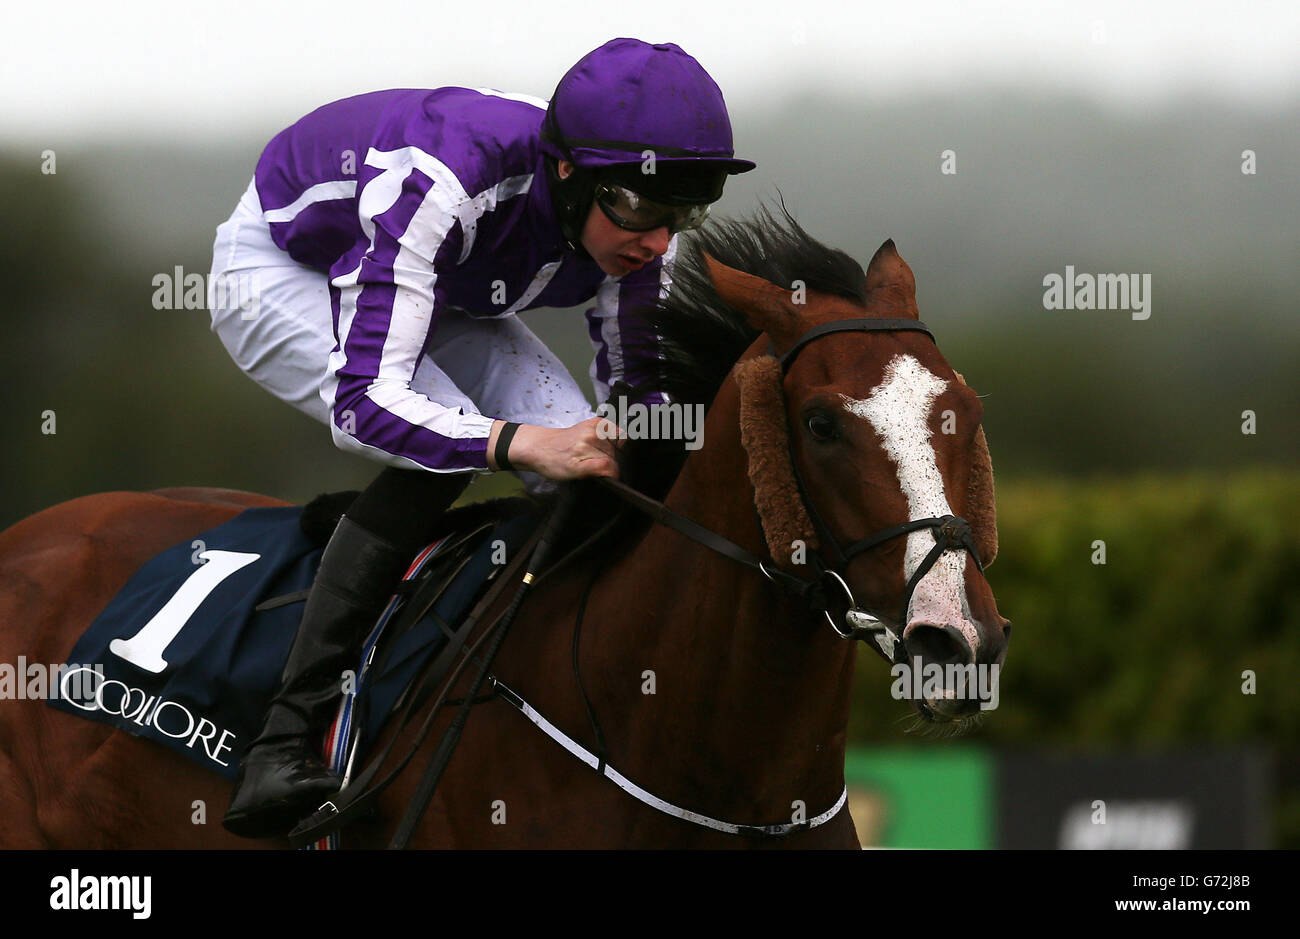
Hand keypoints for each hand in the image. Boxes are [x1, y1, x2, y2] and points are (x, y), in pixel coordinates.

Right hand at [488, 417, 623, 480]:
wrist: (537, 447)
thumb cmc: (563, 443)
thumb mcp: (588, 431)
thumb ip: (606, 436)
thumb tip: (627, 445)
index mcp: (597, 424)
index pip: (626, 437)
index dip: (625, 451)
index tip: (619, 457)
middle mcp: (593, 433)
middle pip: (620, 452)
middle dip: (616, 461)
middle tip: (600, 463)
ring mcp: (586, 447)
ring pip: (613, 461)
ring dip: (610, 469)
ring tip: (593, 468)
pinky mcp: (579, 463)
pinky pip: (605, 467)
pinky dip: (609, 474)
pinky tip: (603, 476)